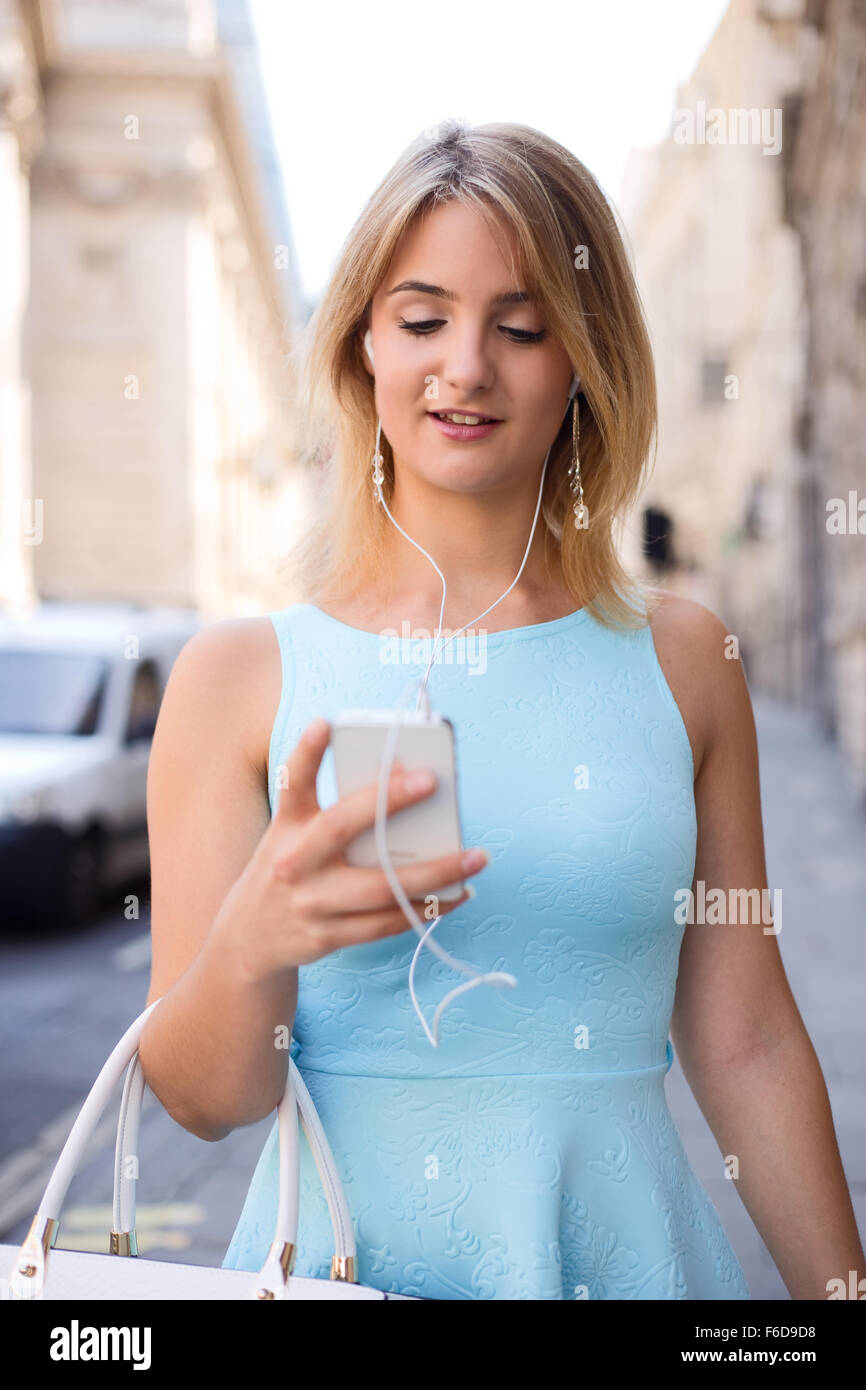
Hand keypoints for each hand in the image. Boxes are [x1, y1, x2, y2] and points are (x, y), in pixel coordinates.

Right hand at [213, 716, 487, 982]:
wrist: (248, 940)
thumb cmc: (289, 870)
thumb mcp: (295, 836)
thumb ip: (338, 812)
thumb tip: (404, 778)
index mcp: (286, 827)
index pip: (292, 783)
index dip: (308, 753)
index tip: (325, 722)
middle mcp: (294, 862)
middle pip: (343, 827)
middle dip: (388, 801)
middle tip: (431, 780)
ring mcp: (311, 903)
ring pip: (382, 888)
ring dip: (436, 872)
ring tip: (476, 857)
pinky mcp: (328, 936)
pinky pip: (387, 924)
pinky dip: (426, 909)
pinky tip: (456, 895)